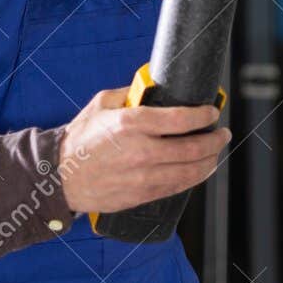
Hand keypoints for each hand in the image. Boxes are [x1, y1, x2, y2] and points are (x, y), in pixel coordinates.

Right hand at [58, 88, 230, 214]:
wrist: (61, 176)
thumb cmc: (81, 138)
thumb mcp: (103, 103)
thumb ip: (131, 93)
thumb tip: (155, 88)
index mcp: (132, 123)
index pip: (181, 119)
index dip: (203, 115)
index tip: (212, 112)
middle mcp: (141, 151)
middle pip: (193, 147)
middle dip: (215, 140)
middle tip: (222, 134)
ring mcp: (143, 176)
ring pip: (190, 172)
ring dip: (209, 161)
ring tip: (215, 153)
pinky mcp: (141, 194)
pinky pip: (176, 187)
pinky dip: (193, 178)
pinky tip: (199, 170)